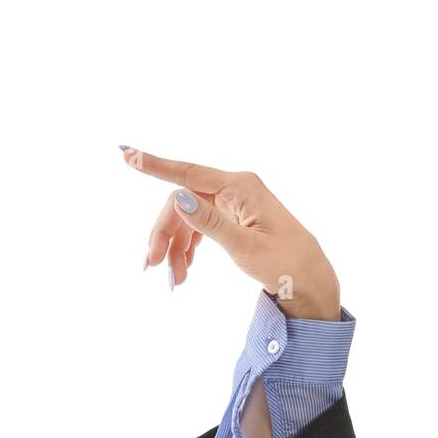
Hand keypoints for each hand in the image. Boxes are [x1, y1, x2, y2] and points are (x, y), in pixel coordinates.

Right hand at [119, 146, 340, 320]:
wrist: (311, 282)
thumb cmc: (287, 265)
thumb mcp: (246, 248)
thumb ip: (210, 223)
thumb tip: (179, 197)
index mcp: (241, 187)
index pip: (189, 173)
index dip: (156, 166)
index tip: (126, 155)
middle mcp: (237, 189)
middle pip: (184, 202)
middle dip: (165, 233)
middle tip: (152, 265)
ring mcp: (236, 204)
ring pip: (191, 217)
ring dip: (177, 246)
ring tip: (173, 278)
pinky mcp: (237, 219)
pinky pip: (203, 226)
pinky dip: (191, 246)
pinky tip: (185, 268)